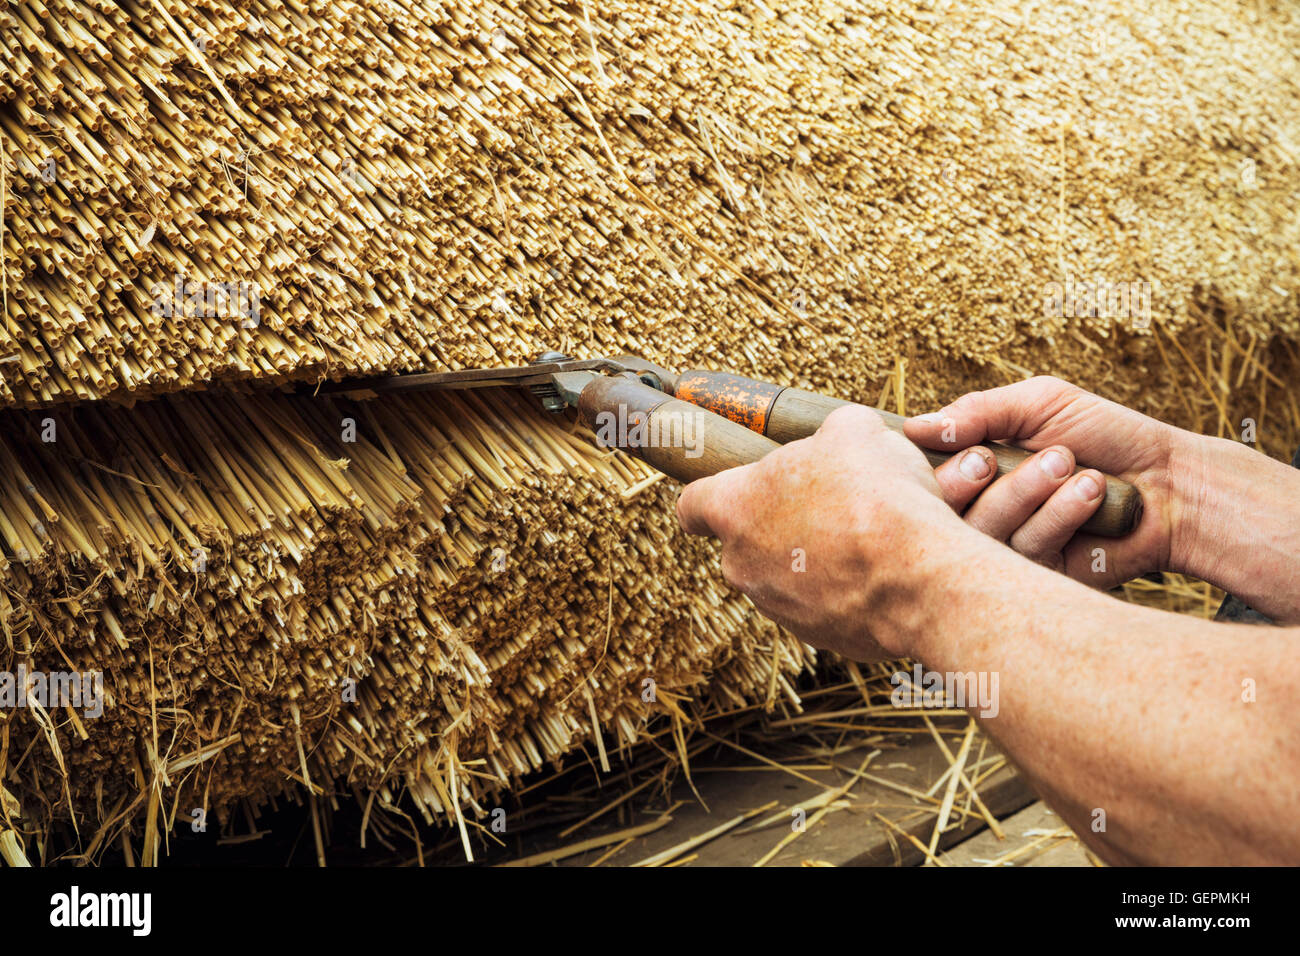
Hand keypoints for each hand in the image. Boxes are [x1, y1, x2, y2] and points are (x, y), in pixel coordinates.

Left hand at [676, 404, 992, 660]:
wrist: (918, 578)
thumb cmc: (876, 497)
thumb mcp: (855, 431)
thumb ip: (832, 433)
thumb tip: (840, 438)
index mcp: (734, 508)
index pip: (692, 504)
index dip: (709, 495)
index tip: (727, 494)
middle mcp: (741, 563)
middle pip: (748, 538)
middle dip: (785, 521)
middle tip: (832, 502)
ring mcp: (775, 605)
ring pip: (786, 573)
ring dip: (818, 556)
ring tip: (869, 535)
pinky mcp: (815, 636)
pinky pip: (822, 604)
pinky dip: (846, 589)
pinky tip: (883, 569)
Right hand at [902, 376, 1177, 586]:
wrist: (1171, 481)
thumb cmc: (1108, 436)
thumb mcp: (1040, 403)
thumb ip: (977, 411)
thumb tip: (913, 429)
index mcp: (975, 468)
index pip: (923, 477)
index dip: (939, 469)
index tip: (974, 454)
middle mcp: (983, 508)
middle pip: (938, 509)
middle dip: (973, 480)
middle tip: (1002, 460)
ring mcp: (1008, 545)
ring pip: (982, 530)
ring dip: (1028, 491)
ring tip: (1069, 464)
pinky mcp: (1038, 575)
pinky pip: (1024, 553)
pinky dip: (1059, 514)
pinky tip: (1091, 492)